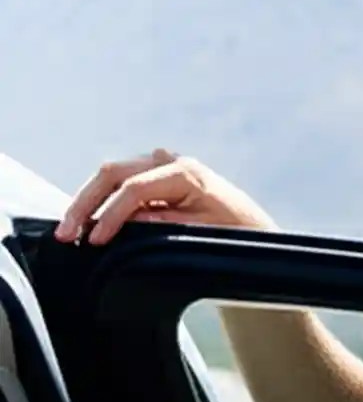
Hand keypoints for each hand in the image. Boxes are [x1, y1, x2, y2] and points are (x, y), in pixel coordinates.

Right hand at [55, 148, 276, 245]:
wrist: (257, 230)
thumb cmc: (236, 232)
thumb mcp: (200, 232)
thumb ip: (160, 224)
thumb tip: (121, 222)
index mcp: (185, 172)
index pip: (134, 188)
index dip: (110, 215)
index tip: (94, 240)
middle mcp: (172, 162)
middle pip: (114, 173)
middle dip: (86, 203)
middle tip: (65, 233)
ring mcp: (164, 165)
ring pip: (114, 175)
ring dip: (91, 200)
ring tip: (71, 229)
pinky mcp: (160, 177)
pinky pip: (124, 182)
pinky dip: (105, 200)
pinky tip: (91, 221)